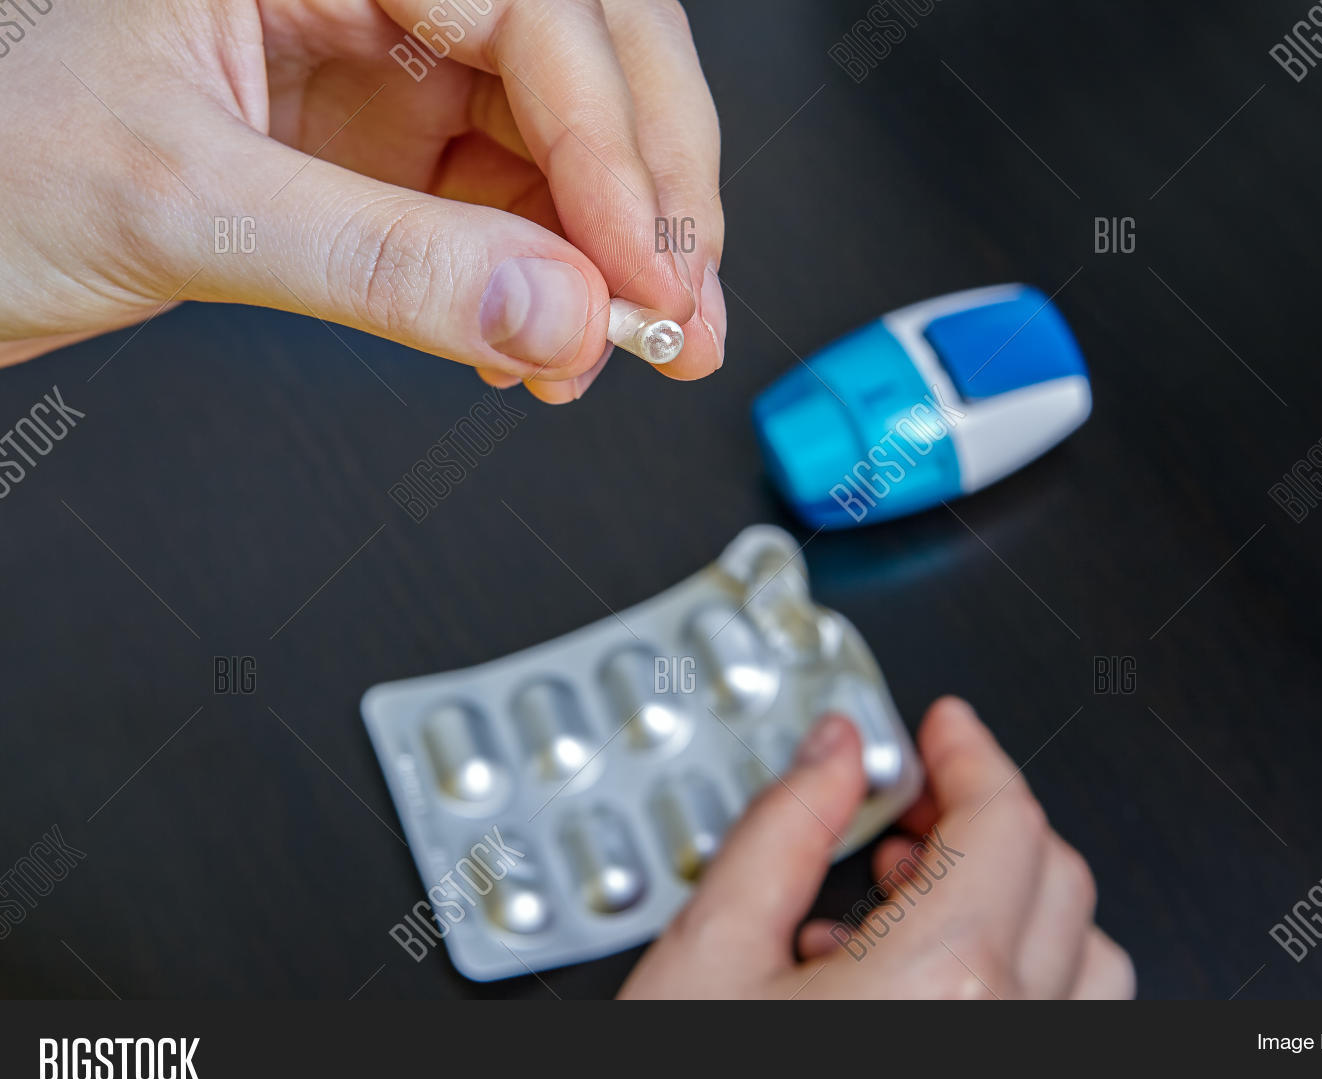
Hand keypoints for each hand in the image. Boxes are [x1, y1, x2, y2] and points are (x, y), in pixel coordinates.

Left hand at [0, 0, 724, 401]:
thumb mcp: (182, 201)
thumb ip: (379, 261)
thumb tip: (552, 311)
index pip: (535, 12)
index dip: (614, 145)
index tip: (645, 270)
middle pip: (588, 63)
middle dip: (651, 196)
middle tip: (684, 308)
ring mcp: (385, 74)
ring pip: (566, 145)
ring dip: (613, 256)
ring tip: (628, 348)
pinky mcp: (385, 157)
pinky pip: (510, 210)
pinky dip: (547, 285)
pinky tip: (544, 343)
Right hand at [618, 697, 1134, 998]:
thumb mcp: (707, 962)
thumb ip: (779, 834)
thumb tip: (830, 757)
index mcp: (944, 985)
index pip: (1006, 819)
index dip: (972, 752)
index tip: (943, 728)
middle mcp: (1012, 1036)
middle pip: (1055, 876)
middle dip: (984, 818)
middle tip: (909, 802)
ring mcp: (1023, 1078)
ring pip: (1082, 957)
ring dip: (1009, 899)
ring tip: (910, 891)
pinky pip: (1059, 1025)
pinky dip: (1009, 976)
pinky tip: (906, 980)